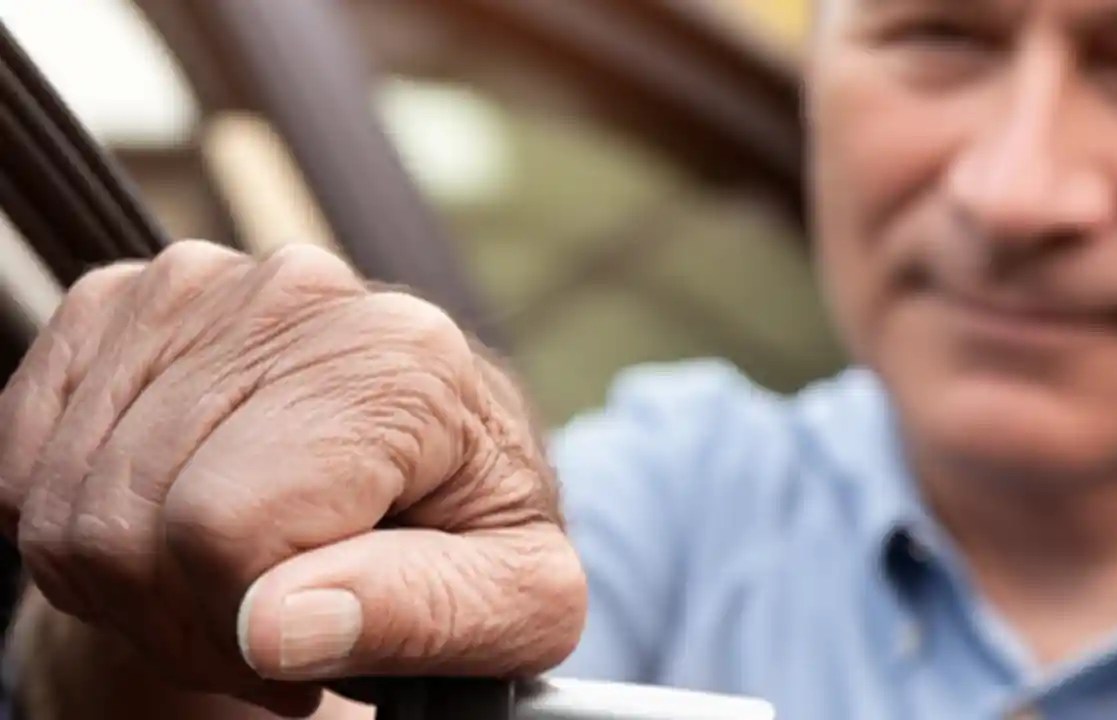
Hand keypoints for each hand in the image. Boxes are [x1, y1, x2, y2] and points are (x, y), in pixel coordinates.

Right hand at [0, 241, 585, 715]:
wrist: (433, 461)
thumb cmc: (477, 537)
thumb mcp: (516, 601)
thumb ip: (423, 614)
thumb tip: (276, 624)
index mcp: (402, 360)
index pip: (224, 526)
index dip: (239, 631)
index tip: (298, 651)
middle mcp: (297, 296)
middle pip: (130, 519)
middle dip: (184, 623)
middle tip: (263, 635)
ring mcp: (202, 286)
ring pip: (64, 500)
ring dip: (130, 586)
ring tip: (230, 590)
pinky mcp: (129, 300)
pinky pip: (22, 458)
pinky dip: (73, 528)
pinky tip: (171, 535)